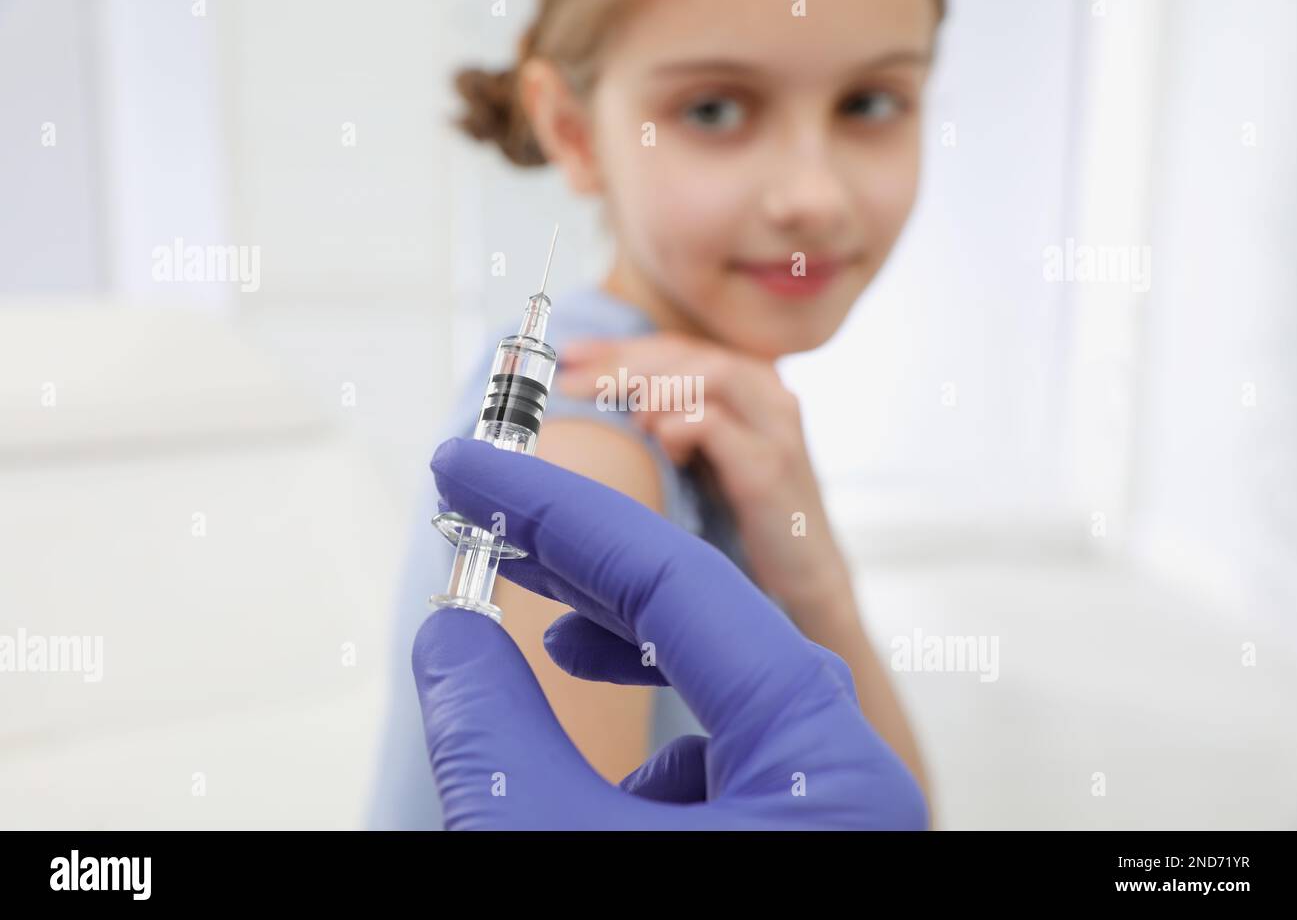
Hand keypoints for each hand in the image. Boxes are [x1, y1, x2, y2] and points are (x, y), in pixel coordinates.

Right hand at [413, 437, 926, 829]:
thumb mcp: (551, 839)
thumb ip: (493, 731)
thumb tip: (448, 640)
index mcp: (821, 749)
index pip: (673, 576)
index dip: (555, 507)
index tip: (471, 465)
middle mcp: (839, 760)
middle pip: (698, 606)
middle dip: (580, 550)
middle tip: (486, 507)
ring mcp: (817, 796)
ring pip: (707, 673)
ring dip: (608, 627)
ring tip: (529, 604)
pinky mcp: (785, 827)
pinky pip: (711, 746)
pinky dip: (641, 717)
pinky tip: (591, 735)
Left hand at [558, 333, 852, 612]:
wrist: (802, 575)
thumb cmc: (744, 512)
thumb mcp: (702, 453)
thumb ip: (666, 417)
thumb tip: (595, 390)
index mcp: (747, 383)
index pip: (676, 347)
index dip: (618, 347)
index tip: (569, 355)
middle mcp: (767, 394)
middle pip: (689, 353)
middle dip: (624, 364)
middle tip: (573, 383)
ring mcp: (775, 427)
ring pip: (711, 374)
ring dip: (657, 389)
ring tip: (629, 418)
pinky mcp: (772, 467)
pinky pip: (720, 425)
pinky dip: (680, 427)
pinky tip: (661, 443)